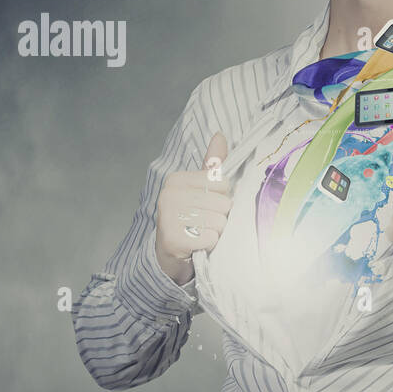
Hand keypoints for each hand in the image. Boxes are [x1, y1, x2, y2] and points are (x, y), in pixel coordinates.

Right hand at [154, 132, 231, 285]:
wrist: (169, 256)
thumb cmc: (190, 219)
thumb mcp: (200, 189)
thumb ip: (211, 165)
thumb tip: (220, 135)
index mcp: (176, 180)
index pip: (223, 182)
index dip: (222, 197)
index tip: (206, 205)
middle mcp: (169, 195)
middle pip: (224, 203)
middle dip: (220, 217)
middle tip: (203, 224)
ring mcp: (169, 217)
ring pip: (220, 222)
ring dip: (216, 232)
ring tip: (200, 233)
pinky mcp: (174, 239)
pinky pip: (212, 239)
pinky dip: (210, 245)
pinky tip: (197, 245)